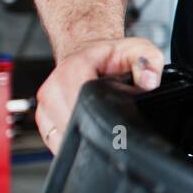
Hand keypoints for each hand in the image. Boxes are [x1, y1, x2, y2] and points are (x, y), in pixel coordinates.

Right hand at [35, 37, 163, 154]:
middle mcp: (54, 86)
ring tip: (102, 128)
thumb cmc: (113, 55)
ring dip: (83, 137)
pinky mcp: (44, 117)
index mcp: (74, 68)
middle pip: (69, 121)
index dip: (99, 114)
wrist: (91, 55)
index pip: (80, 99)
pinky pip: (53, 139)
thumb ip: (149, 63)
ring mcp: (46, 103)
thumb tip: (149, 82)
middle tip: (116, 132)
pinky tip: (88, 133)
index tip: (117, 123)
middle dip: (94, 129)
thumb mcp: (139, 51)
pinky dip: (72, 142)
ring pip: (60, 134)